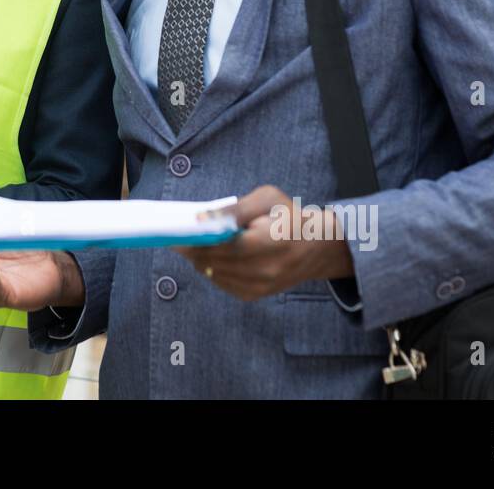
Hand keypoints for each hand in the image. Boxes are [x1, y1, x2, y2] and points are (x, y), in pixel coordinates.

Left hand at [175, 185, 354, 301]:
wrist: (316, 247)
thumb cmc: (288, 216)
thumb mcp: (267, 199)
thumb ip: (235, 208)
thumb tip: (202, 218)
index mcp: (272, 242)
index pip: (226, 245)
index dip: (199, 239)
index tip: (178, 231)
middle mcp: (267, 269)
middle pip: (216, 261)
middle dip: (194, 249)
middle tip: (177, 236)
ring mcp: (261, 286)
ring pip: (215, 274)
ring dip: (200, 259)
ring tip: (192, 244)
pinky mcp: (256, 295)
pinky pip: (222, 283)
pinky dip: (212, 269)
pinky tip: (210, 256)